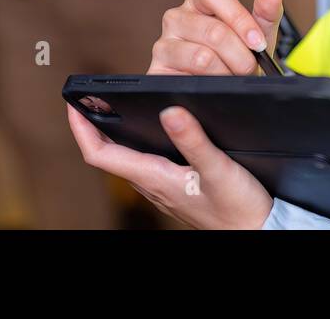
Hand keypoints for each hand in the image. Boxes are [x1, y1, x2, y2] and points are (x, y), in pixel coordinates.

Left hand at [67, 103, 273, 229]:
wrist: (256, 230)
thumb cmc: (237, 208)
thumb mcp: (218, 169)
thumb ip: (193, 140)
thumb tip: (169, 110)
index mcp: (155, 178)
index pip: (101, 155)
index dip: (82, 129)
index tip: (74, 105)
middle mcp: (152, 183)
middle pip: (108, 155)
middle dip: (93, 127)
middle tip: (88, 99)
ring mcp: (161, 187)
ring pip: (125, 158)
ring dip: (113, 134)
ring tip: (111, 108)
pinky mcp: (174, 186)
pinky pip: (144, 162)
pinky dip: (135, 142)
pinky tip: (150, 129)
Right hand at [148, 0, 282, 75]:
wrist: (225, 93)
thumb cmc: (237, 59)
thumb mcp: (257, 38)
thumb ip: (266, 13)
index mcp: (200, 2)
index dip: (239, 18)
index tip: (258, 43)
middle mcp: (177, 18)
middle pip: (213, 30)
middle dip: (240, 55)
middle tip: (250, 68)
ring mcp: (164, 43)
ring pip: (202, 56)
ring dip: (226, 72)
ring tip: (233, 77)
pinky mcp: (158, 70)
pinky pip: (188, 75)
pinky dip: (211, 82)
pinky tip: (215, 84)